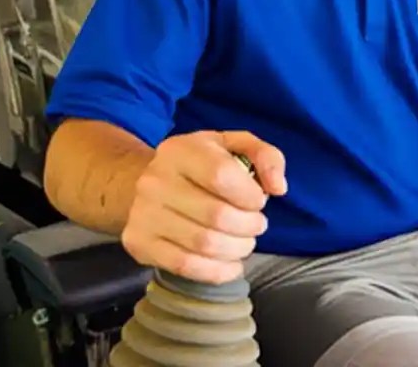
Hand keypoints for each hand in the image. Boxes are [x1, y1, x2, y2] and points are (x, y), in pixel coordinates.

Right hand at [121, 130, 286, 283]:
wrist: (143, 185)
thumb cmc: (199, 166)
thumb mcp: (233, 146)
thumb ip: (266, 156)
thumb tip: (278, 187)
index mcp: (180, 150)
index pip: (222, 175)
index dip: (250, 195)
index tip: (258, 201)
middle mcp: (155, 180)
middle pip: (216, 215)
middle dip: (249, 226)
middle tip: (256, 225)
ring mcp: (143, 213)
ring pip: (204, 243)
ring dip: (237, 249)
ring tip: (245, 243)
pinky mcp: (139, 242)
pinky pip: (185, 265)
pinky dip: (217, 271)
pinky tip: (231, 264)